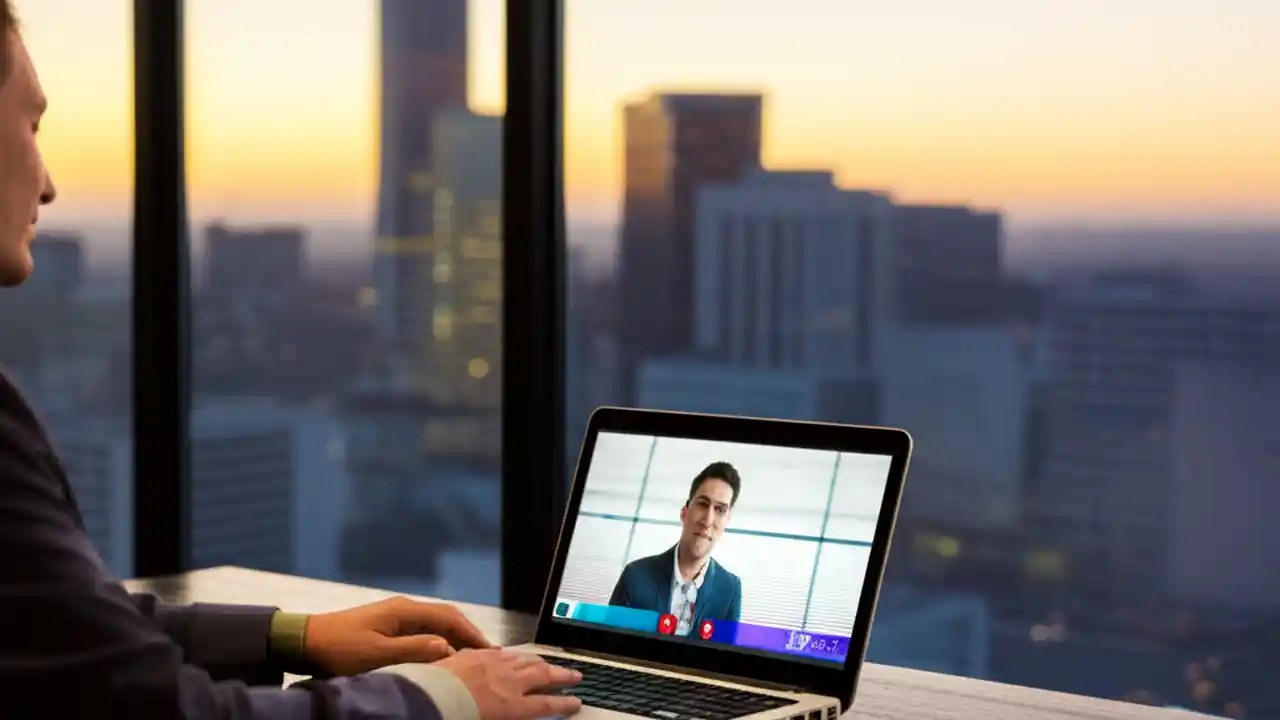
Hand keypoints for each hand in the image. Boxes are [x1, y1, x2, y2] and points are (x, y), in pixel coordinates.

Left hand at [304, 596, 492, 675]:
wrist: (305, 641)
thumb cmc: (340, 649)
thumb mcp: (377, 653)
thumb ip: (413, 649)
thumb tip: (447, 647)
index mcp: (405, 611)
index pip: (449, 618)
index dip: (472, 634)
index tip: (491, 651)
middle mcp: (404, 609)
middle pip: (447, 619)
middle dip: (469, 635)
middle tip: (489, 655)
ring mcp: (396, 617)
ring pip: (436, 626)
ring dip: (455, 640)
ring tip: (472, 659)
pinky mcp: (388, 628)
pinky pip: (423, 633)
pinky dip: (439, 643)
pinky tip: (443, 658)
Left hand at [436, 650, 582, 719]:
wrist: (427, 698)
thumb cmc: (453, 719)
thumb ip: (507, 715)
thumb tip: (515, 713)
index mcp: (512, 706)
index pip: (546, 705)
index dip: (563, 704)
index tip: (576, 701)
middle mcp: (508, 683)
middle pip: (542, 676)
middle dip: (562, 676)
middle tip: (576, 675)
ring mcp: (492, 666)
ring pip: (523, 660)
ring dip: (540, 662)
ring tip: (548, 664)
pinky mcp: (474, 655)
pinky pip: (499, 654)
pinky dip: (511, 656)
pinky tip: (512, 656)